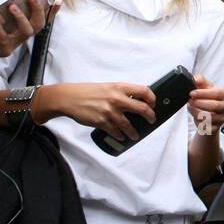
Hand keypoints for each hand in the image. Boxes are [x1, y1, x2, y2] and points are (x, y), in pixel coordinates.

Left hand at [0, 0, 53, 60]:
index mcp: (21, 25)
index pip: (41, 18)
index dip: (52, 11)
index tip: (58, 0)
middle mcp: (20, 36)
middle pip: (38, 25)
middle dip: (38, 9)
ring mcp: (13, 44)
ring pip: (26, 32)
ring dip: (20, 17)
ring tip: (11, 6)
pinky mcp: (1, 50)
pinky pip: (4, 38)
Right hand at [35, 81, 155, 139]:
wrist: (69, 98)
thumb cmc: (88, 91)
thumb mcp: (108, 86)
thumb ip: (122, 92)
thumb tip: (136, 100)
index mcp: (119, 87)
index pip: (144, 91)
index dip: (152, 98)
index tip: (153, 104)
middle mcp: (117, 98)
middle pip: (142, 109)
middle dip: (150, 116)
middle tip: (151, 120)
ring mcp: (109, 111)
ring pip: (129, 125)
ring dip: (134, 132)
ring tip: (135, 135)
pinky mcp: (101, 122)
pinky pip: (115, 132)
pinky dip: (119, 136)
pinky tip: (121, 137)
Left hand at [187, 73, 223, 135]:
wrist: (208, 114)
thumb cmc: (207, 98)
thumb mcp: (204, 87)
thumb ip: (200, 80)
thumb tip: (196, 78)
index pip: (217, 93)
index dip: (203, 93)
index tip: (192, 93)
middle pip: (214, 106)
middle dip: (199, 103)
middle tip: (190, 101)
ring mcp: (222, 118)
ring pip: (209, 117)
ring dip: (196, 112)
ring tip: (191, 107)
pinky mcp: (216, 128)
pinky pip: (206, 127)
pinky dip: (198, 122)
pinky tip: (195, 116)